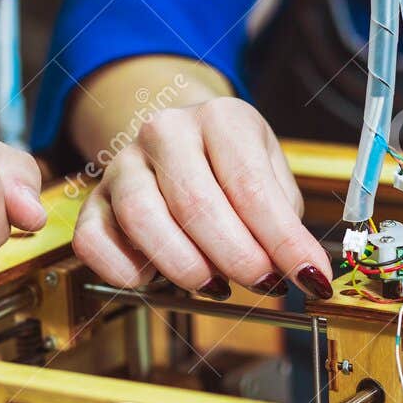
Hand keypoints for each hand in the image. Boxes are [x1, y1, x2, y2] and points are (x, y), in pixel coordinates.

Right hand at [73, 97, 333, 299]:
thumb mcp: (270, 174)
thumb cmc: (232, 163)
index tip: (309, 277)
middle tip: (262, 282)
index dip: (283, 241)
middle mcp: (165, 132)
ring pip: (143, 219)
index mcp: (219, 118)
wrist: (179, 137)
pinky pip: (93, 240)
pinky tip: (154, 279)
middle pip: (196, 203)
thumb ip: (284, 219)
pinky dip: (123, 271)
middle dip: (236, 256)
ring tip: (216, 284)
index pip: (251, 187)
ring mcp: (123, 165)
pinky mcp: (94, 200)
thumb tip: (303, 271)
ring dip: (184, 266)